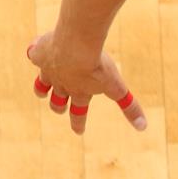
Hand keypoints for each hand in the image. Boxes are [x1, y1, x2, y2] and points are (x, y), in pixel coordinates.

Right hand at [26, 34, 146, 135]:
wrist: (75, 46)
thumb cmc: (98, 67)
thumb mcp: (117, 87)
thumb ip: (130, 107)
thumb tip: (143, 128)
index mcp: (80, 93)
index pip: (79, 113)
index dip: (79, 123)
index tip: (78, 132)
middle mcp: (61, 84)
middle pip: (58, 101)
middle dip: (59, 107)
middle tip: (59, 110)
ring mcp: (48, 70)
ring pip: (42, 84)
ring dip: (42, 89)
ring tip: (42, 93)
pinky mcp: (38, 54)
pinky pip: (34, 55)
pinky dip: (35, 54)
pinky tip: (35, 51)